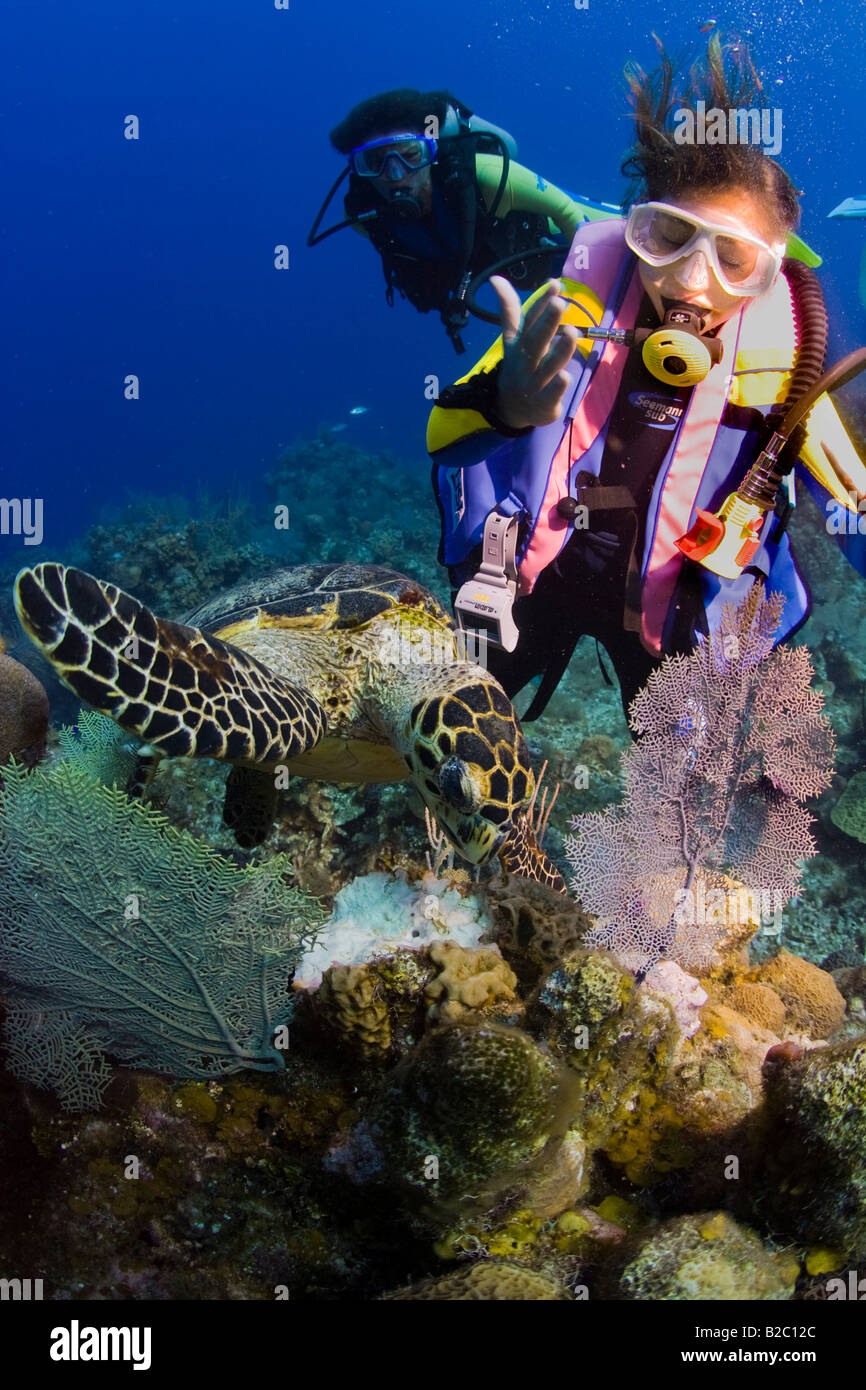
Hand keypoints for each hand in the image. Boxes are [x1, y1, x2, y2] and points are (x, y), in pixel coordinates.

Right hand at [489, 276, 579, 430]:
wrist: (511, 410)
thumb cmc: (519, 367)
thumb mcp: (512, 340)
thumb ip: (509, 310)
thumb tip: (496, 278)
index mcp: (519, 344)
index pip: (528, 320)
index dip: (540, 303)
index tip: (555, 284)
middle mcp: (525, 362)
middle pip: (536, 341)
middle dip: (547, 322)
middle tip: (559, 303)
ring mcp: (534, 383)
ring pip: (548, 365)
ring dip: (560, 350)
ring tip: (572, 332)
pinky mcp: (543, 403)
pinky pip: (550, 395)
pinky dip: (557, 387)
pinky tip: (565, 376)